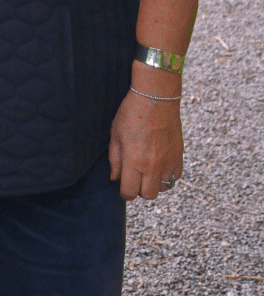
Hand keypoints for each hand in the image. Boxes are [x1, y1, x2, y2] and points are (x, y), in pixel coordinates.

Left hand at [108, 86, 182, 200]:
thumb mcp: (115, 135)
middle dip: (139, 191)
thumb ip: (115, 160)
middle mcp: (153, 166)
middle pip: (148, 195)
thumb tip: (114, 178)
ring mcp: (168, 163)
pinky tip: (159, 163)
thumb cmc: (131, 114)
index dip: (124, 193)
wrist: (155, 100)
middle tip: (134, 178)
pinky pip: (175, 177)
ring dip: (153, 183)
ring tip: (146, 169)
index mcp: (134, 161)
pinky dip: (167, 175)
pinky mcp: (179, 157)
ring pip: (163, 188)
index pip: (130, 192)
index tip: (122, 187)